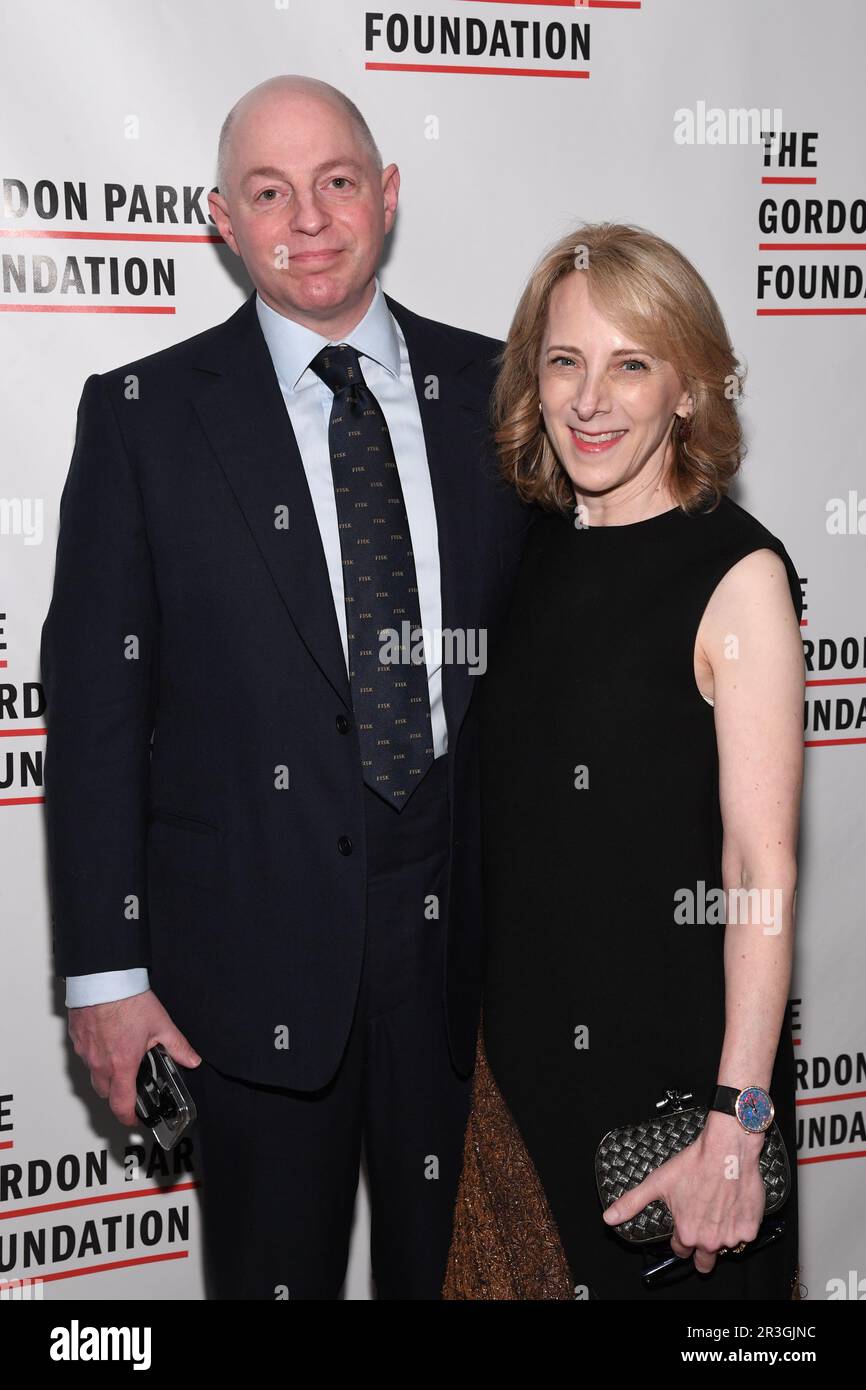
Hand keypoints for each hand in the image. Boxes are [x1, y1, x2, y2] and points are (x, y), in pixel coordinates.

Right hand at [68, 989, 201, 1127]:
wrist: (103, 978)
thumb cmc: (127, 999)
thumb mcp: (161, 1025)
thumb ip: (177, 1046)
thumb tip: (191, 1059)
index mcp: (122, 1065)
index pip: (121, 1105)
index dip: (129, 1118)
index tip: (135, 1119)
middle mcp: (100, 1063)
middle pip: (105, 1094)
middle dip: (119, 1096)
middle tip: (132, 1088)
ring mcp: (85, 1052)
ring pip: (94, 1075)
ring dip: (107, 1076)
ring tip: (122, 1061)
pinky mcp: (77, 1039)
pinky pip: (85, 1057)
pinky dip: (96, 1056)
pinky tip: (108, 1043)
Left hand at [602, 1111, 766, 1273]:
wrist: (727, 1151)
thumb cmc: (693, 1164)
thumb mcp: (656, 1183)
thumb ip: (632, 1203)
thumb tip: (609, 1217)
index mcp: (687, 1234)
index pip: (681, 1250)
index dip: (681, 1238)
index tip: (684, 1225)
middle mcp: (709, 1240)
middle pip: (704, 1261)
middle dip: (701, 1251)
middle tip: (702, 1229)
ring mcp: (732, 1237)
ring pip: (725, 1246)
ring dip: (721, 1235)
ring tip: (717, 1210)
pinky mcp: (750, 1228)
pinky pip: (744, 1235)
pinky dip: (740, 1225)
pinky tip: (732, 1207)